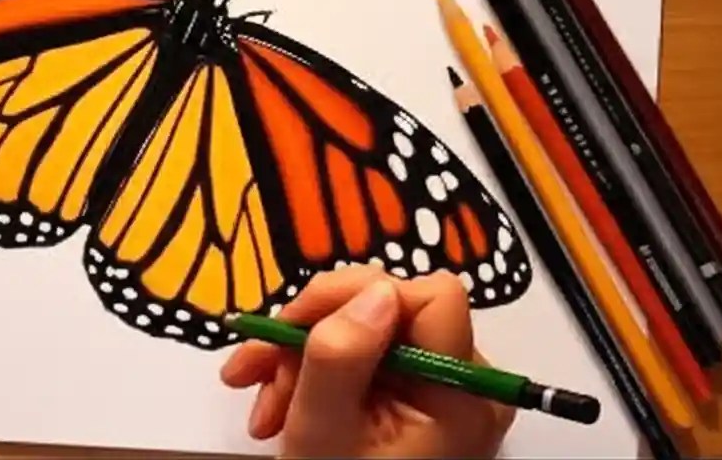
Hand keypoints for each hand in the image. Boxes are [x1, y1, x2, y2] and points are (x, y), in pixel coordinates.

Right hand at [220, 265, 514, 458]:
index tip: (296, 326)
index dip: (358, 296)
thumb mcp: (323, 433)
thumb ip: (342, 356)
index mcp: (460, 393)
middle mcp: (463, 382)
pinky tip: (275, 408)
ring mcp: (439, 389)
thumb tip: (371, 289)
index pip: (430, 297)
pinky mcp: (415, 396)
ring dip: (298, 359)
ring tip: (261, 409)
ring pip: (364, 330)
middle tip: (257, 372)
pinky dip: (314, 374)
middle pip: (388, 309)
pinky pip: (364, 358)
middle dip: (311, 334)